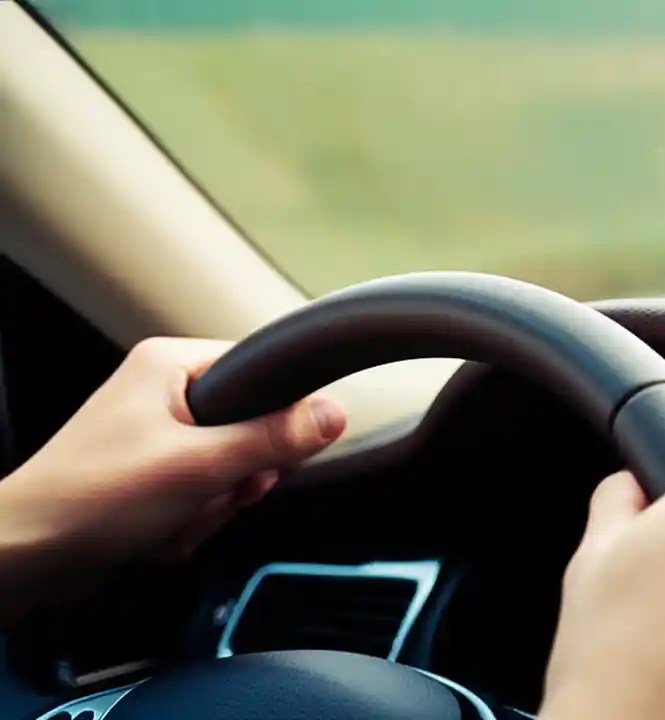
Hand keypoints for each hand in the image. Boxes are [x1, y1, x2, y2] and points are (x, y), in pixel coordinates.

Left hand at [0, 337, 345, 622]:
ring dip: (212, 508)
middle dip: (237, 479)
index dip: (277, 420)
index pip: (260, 373)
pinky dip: (191, 522)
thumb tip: (334, 414)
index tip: (268, 455)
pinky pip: (204, 497)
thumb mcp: (198, 466)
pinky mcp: (152, 478)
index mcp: (170, 365)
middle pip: (252, 431)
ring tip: (174, 516)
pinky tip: (159, 531)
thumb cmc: (88, 499)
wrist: (25, 558)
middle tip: (211, 490)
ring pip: (230, 472)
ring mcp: (157, 438)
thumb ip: (273, 439)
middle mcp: (164, 394)